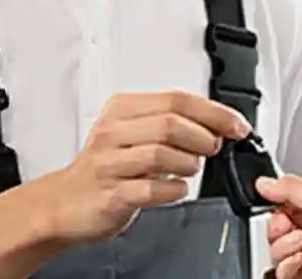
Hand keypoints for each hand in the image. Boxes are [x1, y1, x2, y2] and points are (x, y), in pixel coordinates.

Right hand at [30, 91, 251, 244]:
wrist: (66, 202)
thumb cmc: (105, 167)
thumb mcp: (131, 133)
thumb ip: (167, 124)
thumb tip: (216, 122)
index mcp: (121, 110)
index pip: (176, 99)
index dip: (213, 112)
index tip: (236, 125)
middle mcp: (113, 133)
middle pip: (170, 123)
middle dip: (203, 136)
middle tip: (213, 147)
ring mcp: (109, 163)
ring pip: (160, 153)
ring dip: (189, 163)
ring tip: (192, 168)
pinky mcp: (110, 194)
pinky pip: (149, 189)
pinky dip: (173, 190)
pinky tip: (177, 189)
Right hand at [257, 175, 301, 278]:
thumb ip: (289, 187)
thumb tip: (263, 182)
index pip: (281, 214)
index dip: (275, 214)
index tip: (280, 213)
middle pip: (275, 236)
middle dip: (277, 231)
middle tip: (288, 227)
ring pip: (277, 256)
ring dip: (282, 248)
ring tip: (299, 242)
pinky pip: (284, 275)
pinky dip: (286, 267)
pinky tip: (299, 258)